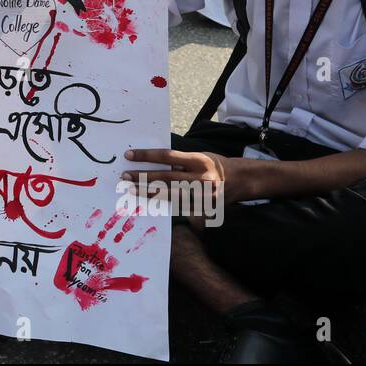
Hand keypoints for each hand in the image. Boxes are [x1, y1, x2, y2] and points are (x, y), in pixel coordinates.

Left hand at [123, 148, 254, 205]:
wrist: (241, 180)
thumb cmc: (215, 165)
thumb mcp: (200, 156)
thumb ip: (180, 161)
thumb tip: (154, 163)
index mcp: (199, 160)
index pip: (167, 156)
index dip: (147, 156)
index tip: (129, 156)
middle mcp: (201, 178)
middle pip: (166, 178)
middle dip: (142, 178)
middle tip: (124, 177)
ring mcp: (204, 196)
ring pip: (170, 196)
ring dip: (148, 193)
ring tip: (131, 190)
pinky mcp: (205, 209)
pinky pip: (181, 208)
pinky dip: (165, 206)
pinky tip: (149, 204)